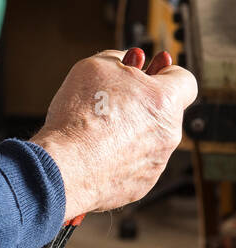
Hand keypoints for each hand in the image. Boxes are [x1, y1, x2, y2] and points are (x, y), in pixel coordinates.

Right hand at [30, 47, 196, 221]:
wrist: (63, 168)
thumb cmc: (79, 118)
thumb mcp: (95, 66)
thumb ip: (118, 60)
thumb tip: (126, 64)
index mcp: (165, 102)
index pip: (184, 80)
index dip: (164, 73)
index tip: (147, 74)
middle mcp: (168, 135)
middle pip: (163, 111)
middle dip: (141, 103)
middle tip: (112, 99)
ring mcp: (156, 164)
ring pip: (149, 140)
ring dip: (129, 132)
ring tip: (96, 129)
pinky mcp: (140, 187)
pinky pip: (134, 165)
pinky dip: (118, 158)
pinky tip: (94, 152)